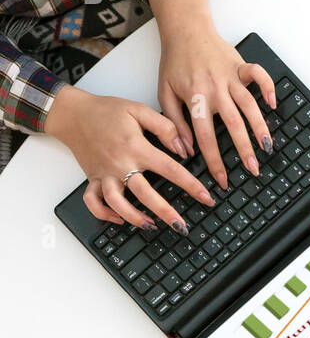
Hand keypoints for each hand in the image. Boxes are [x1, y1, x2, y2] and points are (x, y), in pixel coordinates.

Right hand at [43, 86, 214, 229]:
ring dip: (134, 217)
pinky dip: (104, 213)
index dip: (192, 186)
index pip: (170, 170)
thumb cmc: (107, 111)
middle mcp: (120, 164)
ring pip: (117, 202)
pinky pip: (93, 201)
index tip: (207, 199)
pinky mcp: (93, 178)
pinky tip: (119, 219)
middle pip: (145, 194)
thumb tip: (183, 148)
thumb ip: (165, 127)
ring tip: (151, 226)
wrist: (73, 112)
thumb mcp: (139, 109)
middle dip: (166, 213)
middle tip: (182, 227)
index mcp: (136, 147)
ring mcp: (105, 173)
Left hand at [151, 0, 275, 188]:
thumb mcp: (165, 92)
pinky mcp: (240, 66)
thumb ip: (174, 122)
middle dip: (244, 150)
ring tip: (267, 147)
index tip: (223, 179)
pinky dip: (269, 87)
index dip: (215, 161)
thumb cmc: (175, 61)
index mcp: (195, 97)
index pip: (206, 137)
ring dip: (261, 127)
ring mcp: (230, 77)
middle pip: (233, 125)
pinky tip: (273, 104)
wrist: (184, 29)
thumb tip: (185, 149)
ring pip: (249, 106)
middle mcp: (215, 89)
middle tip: (253, 170)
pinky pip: (259, 75)